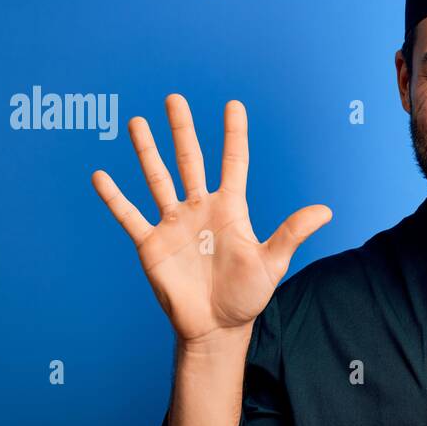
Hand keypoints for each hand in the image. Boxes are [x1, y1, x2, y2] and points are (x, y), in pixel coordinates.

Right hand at [92, 94, 331, 344]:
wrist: (217, 327)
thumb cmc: (246, 296)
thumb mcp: (272, 263)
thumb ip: (292, 233)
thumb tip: (326, 211)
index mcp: (231, 210)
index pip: (233, 163)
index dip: (234, 135)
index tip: (233, 105)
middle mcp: (200, 210)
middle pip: (190, 161)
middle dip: (182, 130)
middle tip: (174, 98)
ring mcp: (174, 225)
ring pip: (158, 179)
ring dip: (147, 151)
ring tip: (136, 122)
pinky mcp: (151, 245)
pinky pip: (130, 216)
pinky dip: (115, 197)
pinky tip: (100, 175)